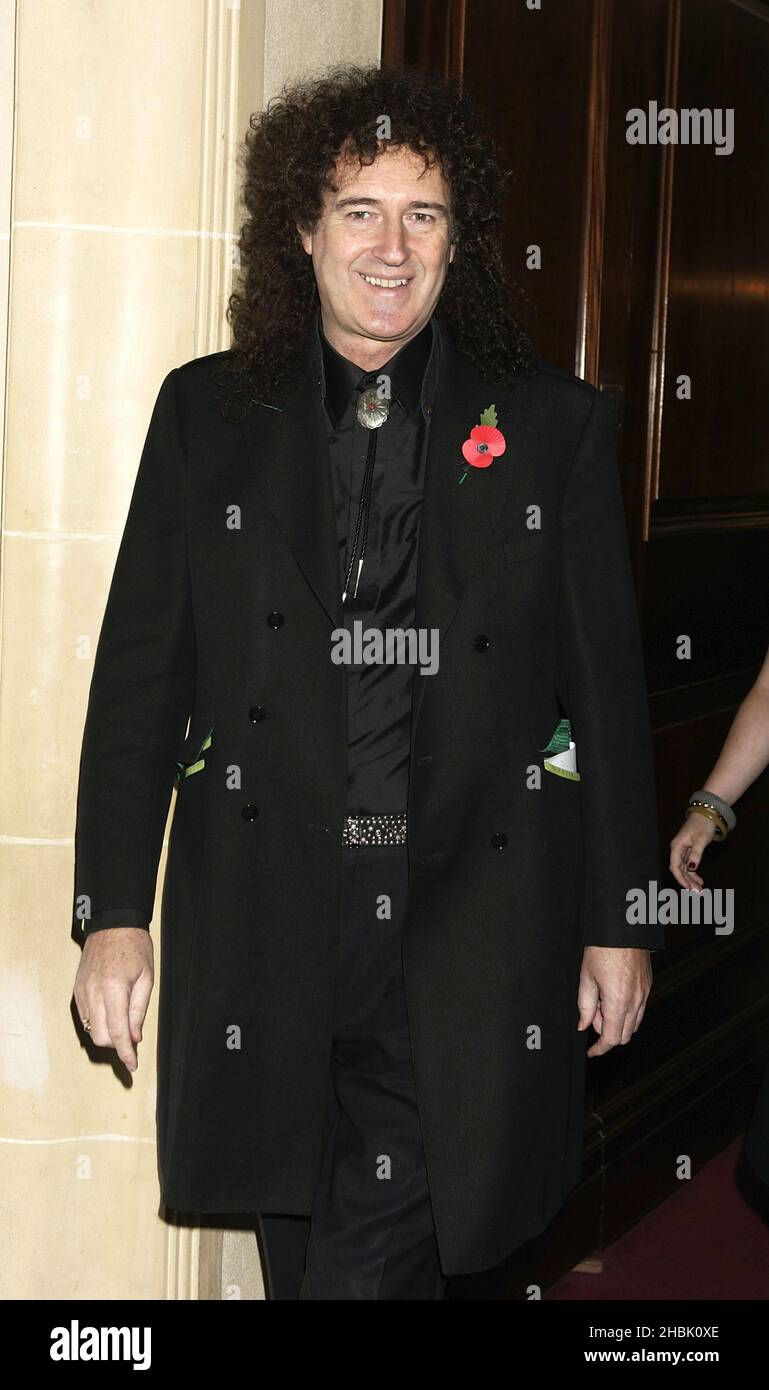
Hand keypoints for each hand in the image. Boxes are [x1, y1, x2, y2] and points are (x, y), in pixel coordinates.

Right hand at [73, 928, 153, 1072]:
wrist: (112, 924)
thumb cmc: (135, 948)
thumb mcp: (146, 978)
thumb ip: (139, 1010)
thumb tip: (134, 1038)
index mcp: (114, 990)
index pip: (118, 1033)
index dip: (126, 1053)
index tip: (132, 1066)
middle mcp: (93, 994)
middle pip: (102, 1037)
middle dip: (117, 1045)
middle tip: (133, 1040)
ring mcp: (82, 993)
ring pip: (92, 1030)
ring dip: (108, 1035)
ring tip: (123, 1025)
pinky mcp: (76, 991)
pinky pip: (86, 1018)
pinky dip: (98, 1023)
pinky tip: (111, 1014)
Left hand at [577, 945, 651, 1056]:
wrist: (623, 928)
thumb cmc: (603, 948)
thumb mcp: (586, 977)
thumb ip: (585, 1006)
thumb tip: (584, 1025)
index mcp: (617, 1002)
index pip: (611, 1038)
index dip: (600, 1049)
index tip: (592, 1051)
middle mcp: (635, 1001)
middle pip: (624, 1035)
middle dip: (607, 1034)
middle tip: (592, 1014)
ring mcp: (645, 994)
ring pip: (634, 1024)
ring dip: (617, 1023)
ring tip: (601, 1001)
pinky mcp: (648, 986)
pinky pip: (640, 1009)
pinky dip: (627, 1012)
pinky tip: (613, 995)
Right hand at [669, 810, 716, 894]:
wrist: (707, 814)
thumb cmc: (703, 825)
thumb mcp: (701, 840)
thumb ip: (696, 854)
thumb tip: (692, 868)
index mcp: (677, 846)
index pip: (675, 866)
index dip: (681, 879)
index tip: (689, 888)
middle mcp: (677, 849)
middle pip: (678, 869)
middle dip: (686, 881)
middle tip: (697, 892)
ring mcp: (683, 850)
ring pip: (684, 868)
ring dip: (690, 879)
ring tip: (699, 888)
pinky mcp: (689, 850)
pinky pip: (688, 865)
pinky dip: (693, 873)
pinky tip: (699, 880)